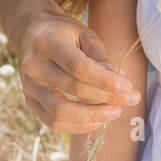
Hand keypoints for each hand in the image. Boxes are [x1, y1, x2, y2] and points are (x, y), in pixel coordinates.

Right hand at [17, 9, 139, 133]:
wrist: (32, 34)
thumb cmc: (64, 33)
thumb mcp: (84, 35)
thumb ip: (100, 58)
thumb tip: (120, 84)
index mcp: (47, 42)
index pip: (79, 67)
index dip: (105, 81)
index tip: (128, 87)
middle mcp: (33, 66)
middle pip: (73, 89)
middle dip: (107, 98)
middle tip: (131, 99)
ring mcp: (28, 86)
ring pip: (60, 112)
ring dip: (93, 116)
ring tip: (116, 111)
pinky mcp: (30, 101)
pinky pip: (53, 122)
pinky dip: (77, 127)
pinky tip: (97, 121)